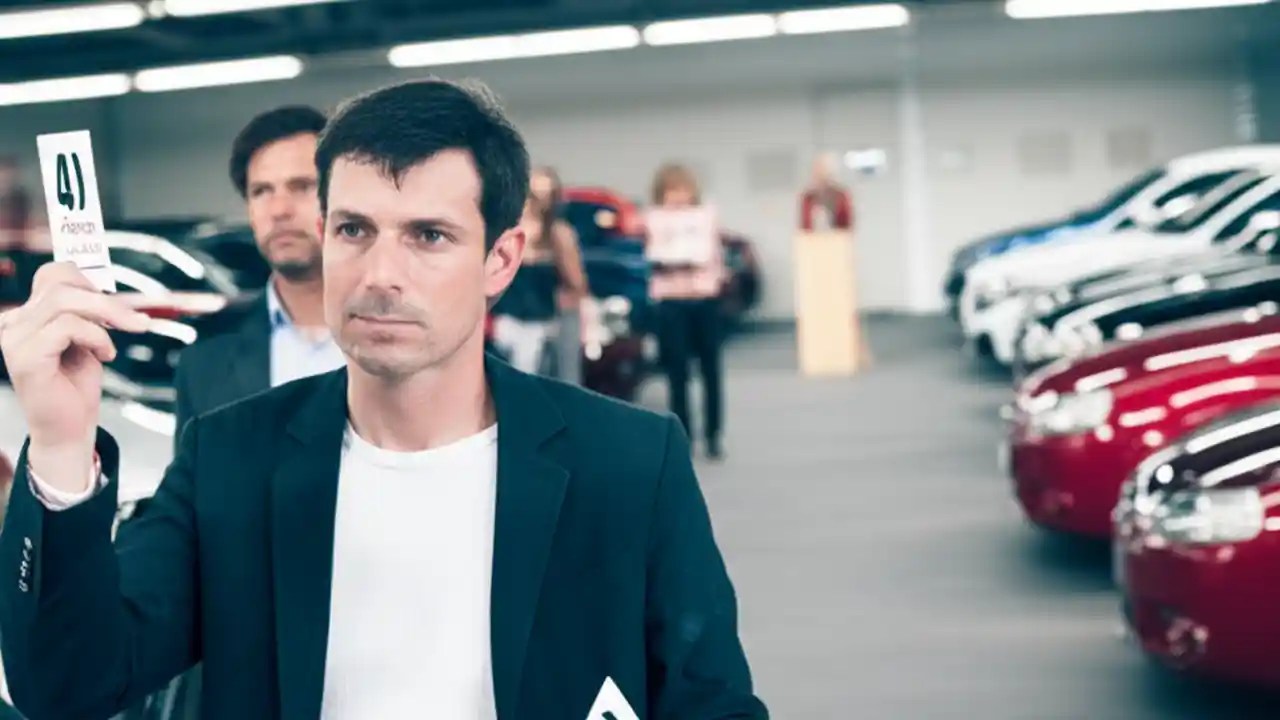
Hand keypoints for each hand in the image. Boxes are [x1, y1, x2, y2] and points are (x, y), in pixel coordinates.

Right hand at [0, 262, 149, 491]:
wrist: (70, 429)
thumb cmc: (77, 386)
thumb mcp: (87, 338)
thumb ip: (88, 311)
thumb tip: (105, 286)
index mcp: (27, 316)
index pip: (53, 274)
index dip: (88, 281)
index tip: (115, 307)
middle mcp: (13, 324)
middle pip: (61, 283)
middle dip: (107, 301)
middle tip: (138, 322)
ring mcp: (14, 339)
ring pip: (64, 301)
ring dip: (106, 318)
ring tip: (114, 346)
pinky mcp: (25, 357)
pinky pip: (67, 326)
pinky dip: (96, 337)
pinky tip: (104, 356)